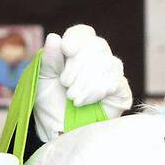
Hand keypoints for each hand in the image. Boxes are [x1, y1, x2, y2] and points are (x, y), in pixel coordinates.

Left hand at [34, 24, 131, 142]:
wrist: (57, 131)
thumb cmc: (50, 104)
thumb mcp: (43, 80)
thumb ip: (48, 60)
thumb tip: (54, 37)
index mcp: (78, 51)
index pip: (84, 33)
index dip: (77, 38)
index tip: (66, 50)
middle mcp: (98, 59)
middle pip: (97, 45)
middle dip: (77, 65)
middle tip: (65, 84)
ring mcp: (112, 74)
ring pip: (107, 62)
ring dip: (84, 81)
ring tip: (72, 97)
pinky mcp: (121, 92)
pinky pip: (114, 81)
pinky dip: (95, 91)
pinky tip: (83, 102)